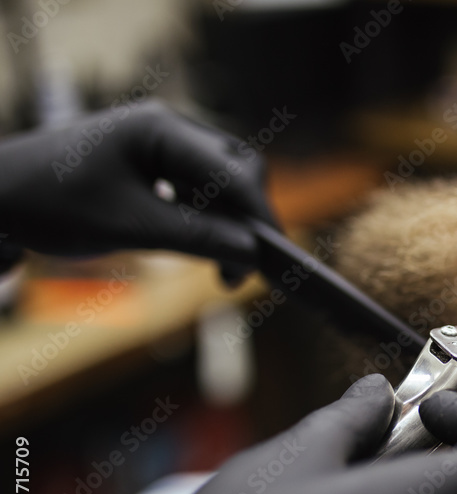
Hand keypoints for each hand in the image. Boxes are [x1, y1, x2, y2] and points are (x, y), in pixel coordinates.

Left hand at [0, 101, 276, 279]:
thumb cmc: (53, 203)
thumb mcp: (129, 227)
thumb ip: (196, 238)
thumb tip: (250, 253)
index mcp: (161, 130)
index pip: (233, 171)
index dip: (259, 215)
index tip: (272, 256)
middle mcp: (169, 129)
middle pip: (238, 170)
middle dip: (246, 219)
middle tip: (238, 270)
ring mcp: (163, 144)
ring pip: (223, 182)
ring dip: (229, 223)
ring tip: (220, 268)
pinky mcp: (156, 164)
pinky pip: (201, 189)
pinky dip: (208, 220)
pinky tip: (201, 247)